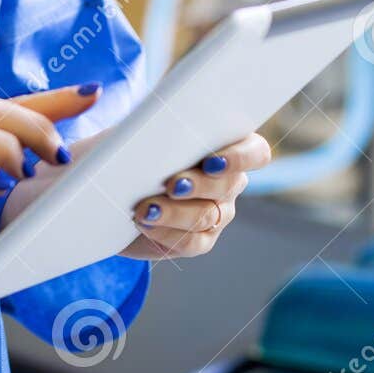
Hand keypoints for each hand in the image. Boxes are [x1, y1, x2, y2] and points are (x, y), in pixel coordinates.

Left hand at [119, 132, 270, 260]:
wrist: (118, 188)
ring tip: (145, 209)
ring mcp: (218, 213)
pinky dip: (165, 232)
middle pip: (228, 185)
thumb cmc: (135, 150)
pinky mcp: (200, 240)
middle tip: (171, 185)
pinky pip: (191, 242)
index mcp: (227, 148)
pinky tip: (145, 223)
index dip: (240, 158)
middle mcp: (229, 182)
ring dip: (174, 213)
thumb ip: (162, 130)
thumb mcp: (145, 134)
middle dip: (198, 185)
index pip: (255, 152)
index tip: (211, 162)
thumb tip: (158, 132)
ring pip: (207, 216)